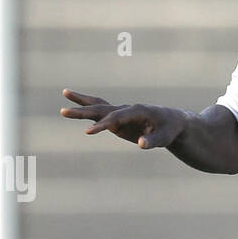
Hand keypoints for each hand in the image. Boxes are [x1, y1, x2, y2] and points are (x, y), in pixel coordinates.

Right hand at [60, 90, 186, 148]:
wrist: (173, 122)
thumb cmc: (170, 129)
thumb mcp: (165, 137)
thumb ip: (153, 141)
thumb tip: (142, 144)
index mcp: (137, 110)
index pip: (116, 118)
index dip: (102, 125)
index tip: (88, 132)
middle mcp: (127, 109)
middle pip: (102, 108)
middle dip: (83, 111)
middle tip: (63, 111)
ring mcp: (122, 113)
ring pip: (99, 106)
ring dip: (81, 103)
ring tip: (64, 94)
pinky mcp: (119, 120)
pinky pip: (101, 114)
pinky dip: (88, 111)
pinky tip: (74, 109)